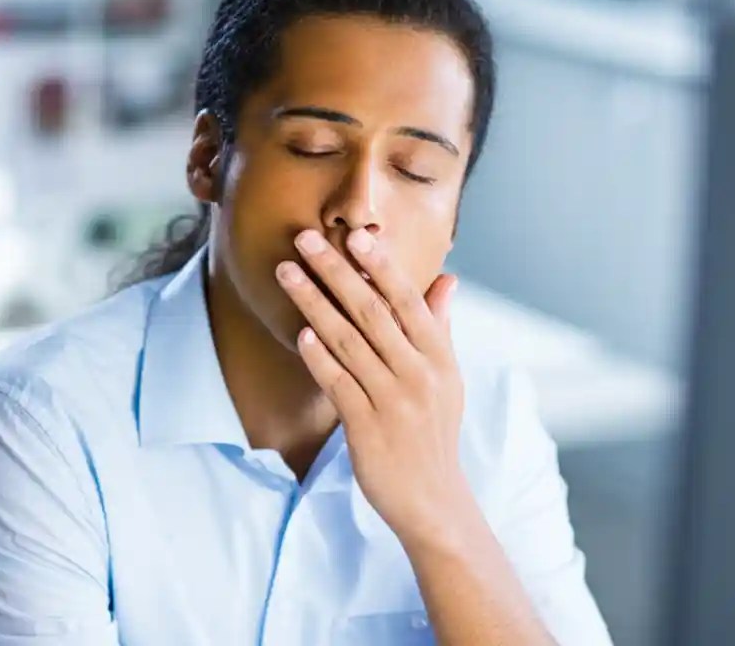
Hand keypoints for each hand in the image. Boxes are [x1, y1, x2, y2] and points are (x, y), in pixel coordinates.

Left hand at [276, 228, 471, 543]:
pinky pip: (338, 384)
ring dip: (314, 303)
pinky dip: (318, 356)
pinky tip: (300, 332)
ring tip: (286, 273)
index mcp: (439, 357)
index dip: (381, 266)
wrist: (432, 499)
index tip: (357, 235)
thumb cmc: (434, 432)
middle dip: (336, 271)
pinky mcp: (366, 428)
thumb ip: (440, 327)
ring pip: (347, 341)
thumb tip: (447, 280)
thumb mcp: (448, 378)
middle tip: (306, 239)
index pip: (408, 300)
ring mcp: (392, 401)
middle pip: (371, 312)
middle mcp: (418, 374)